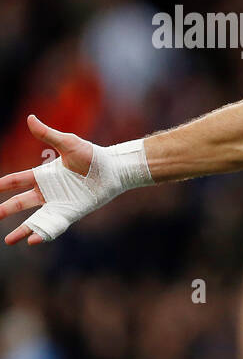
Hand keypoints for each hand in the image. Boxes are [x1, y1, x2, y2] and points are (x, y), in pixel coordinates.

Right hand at [0, 115, 93, 245]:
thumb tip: (29, 118)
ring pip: (36, 219)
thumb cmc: (93, 155)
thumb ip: (48, 135)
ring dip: (22, 229)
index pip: (16, 181)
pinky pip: (55, 224)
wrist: (114, 169)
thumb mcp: (68, 143)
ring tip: (9, 241)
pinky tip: (34, 240)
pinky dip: (44, 233)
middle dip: (5, 209)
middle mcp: (48, 191)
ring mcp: (60, 203)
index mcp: (44, 175)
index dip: (2, 185)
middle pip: (20, 203)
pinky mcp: (72, 212)